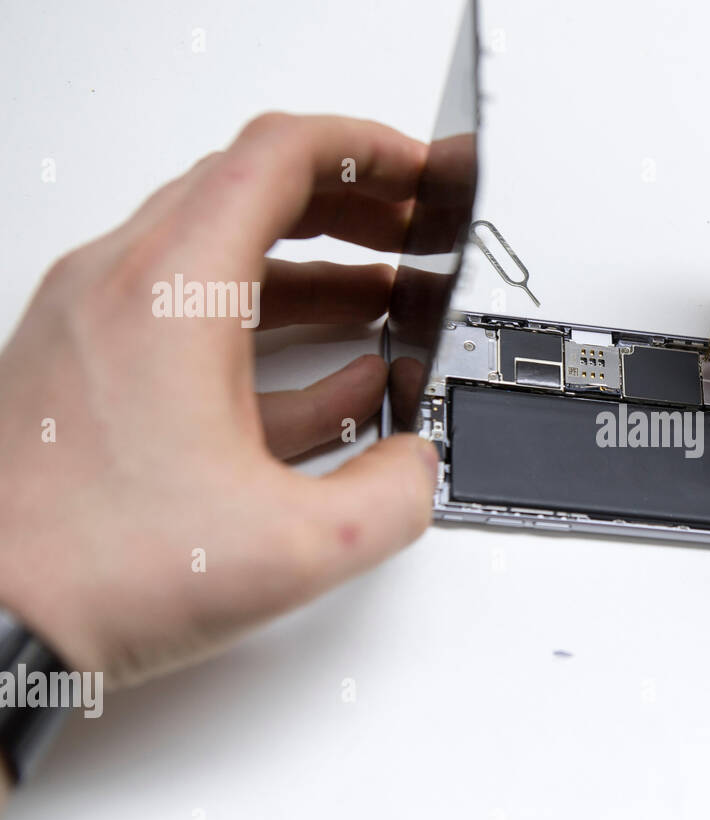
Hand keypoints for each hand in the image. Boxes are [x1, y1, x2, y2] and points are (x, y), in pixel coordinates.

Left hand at [0, 114, 438, 685]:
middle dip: (347, 206)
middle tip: (407, 232)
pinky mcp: (83, 369)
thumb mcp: (296, 547)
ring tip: (377, 297)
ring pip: (216, 251)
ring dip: (308, 266)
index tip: (415, 173)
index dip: (366, 150)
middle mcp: (119, 288)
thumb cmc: (89, 571)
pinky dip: (261, 325)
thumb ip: (393, 496)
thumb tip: (417, 467)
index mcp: (172, 295)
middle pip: (246, 191)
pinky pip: (185, 315)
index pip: (278, 158)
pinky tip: (324, 378)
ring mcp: (92, 325)